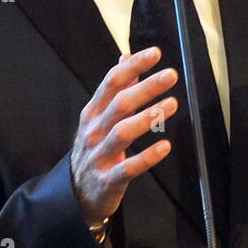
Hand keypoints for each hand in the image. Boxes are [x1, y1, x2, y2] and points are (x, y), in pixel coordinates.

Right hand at [70, 46, 178, 223]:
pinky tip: (165, 146)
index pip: (112, 82)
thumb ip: (115, 88)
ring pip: (122, 132)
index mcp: (93, 112)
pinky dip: (147, 157)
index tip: (154, 53)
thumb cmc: (95, 149)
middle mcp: (94, 130)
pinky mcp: (108, 179)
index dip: (133, 66)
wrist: (76, 194)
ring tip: (172, 104)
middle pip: (119, 104)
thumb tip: (126, 58)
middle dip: (146, 87)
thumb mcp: (99, 117)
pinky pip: (128, 168)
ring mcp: (99, 155)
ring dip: (147, 117)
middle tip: (170, 75)